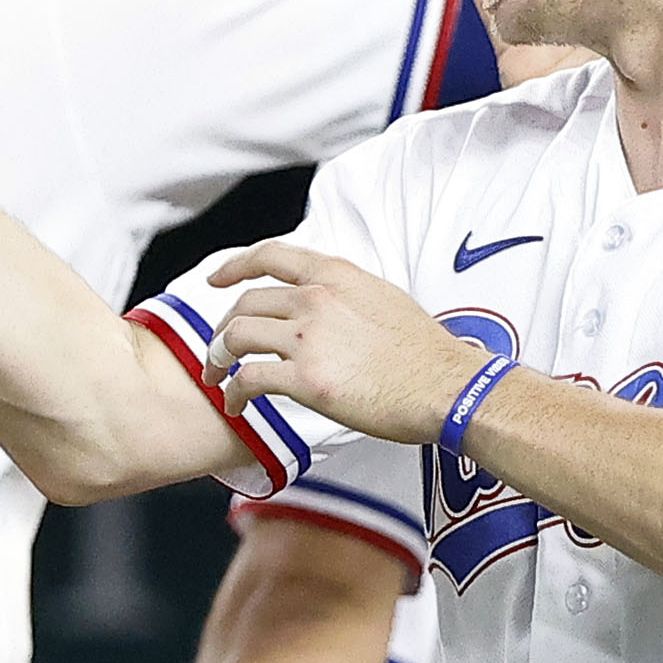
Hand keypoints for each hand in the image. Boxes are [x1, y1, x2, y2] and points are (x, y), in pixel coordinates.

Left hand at [198, 240, 485, 440]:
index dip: (234, 266)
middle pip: (245, 303)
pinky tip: (236, 406)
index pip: (270, 256)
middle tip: (219, 350)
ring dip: (218, 360)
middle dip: (222, 328)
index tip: (217, 279)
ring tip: (217, 379)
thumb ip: (346, 295)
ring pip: (236, 337)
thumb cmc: (426, 354)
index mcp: (336, 275)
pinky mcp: (305, 379)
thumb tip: (329, 306)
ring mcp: (308, 338)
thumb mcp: (384, 299)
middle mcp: (316, 299)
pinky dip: (234, 393)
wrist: (445, 387)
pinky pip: (249, 379)